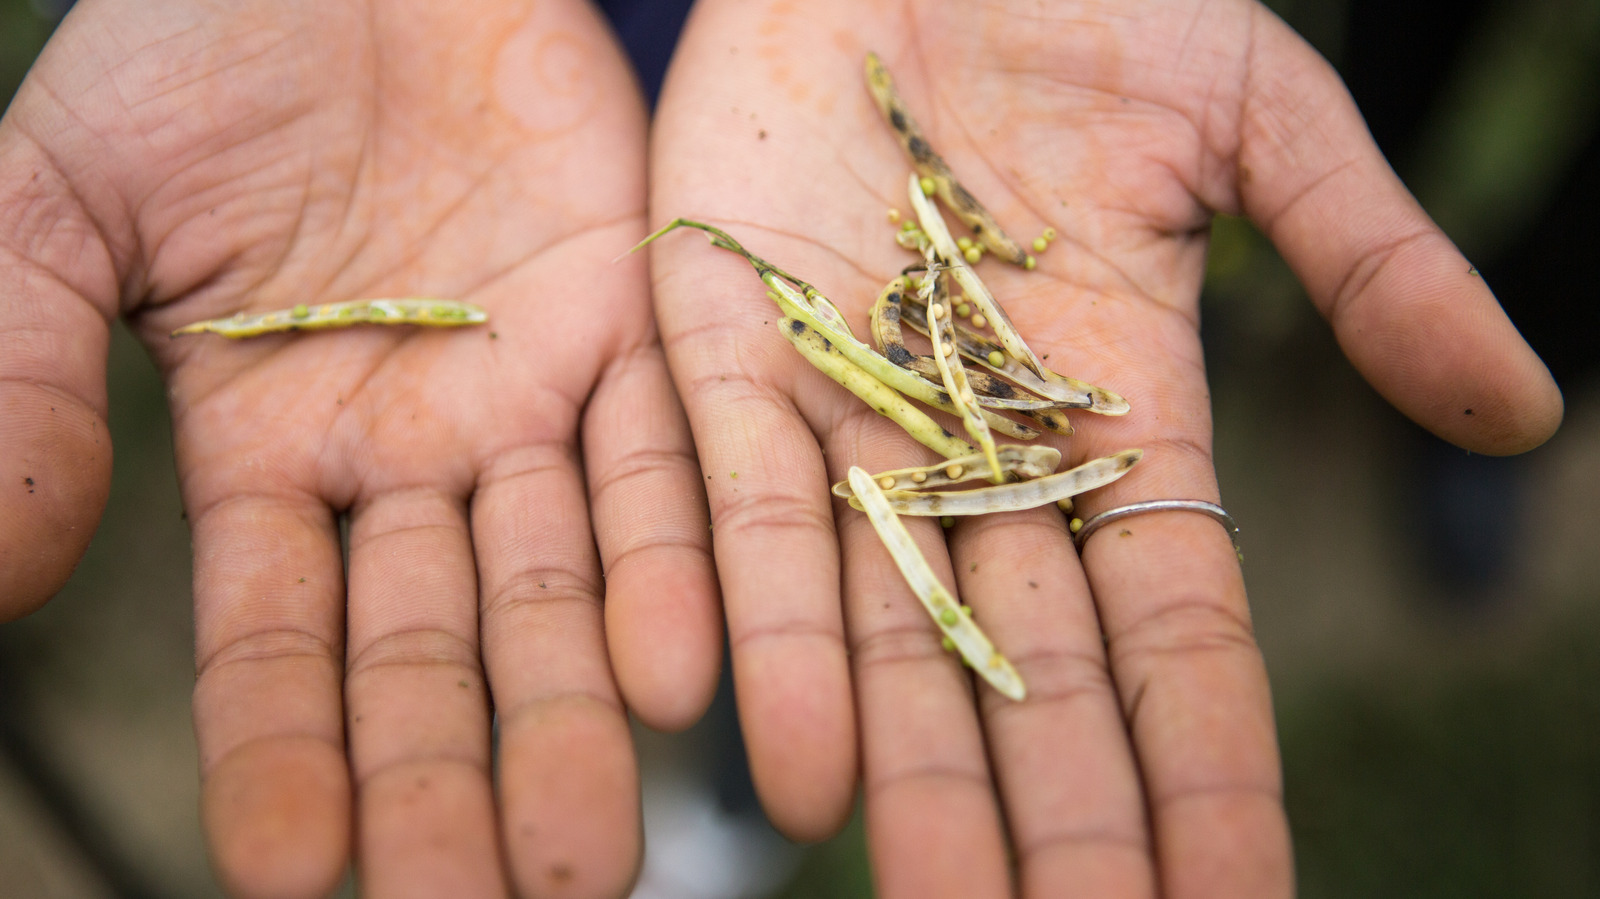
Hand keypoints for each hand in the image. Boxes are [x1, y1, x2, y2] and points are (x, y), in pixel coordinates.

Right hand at [0, 1, 717, 894]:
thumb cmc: (202, 49)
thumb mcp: (64, 202)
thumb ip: (19, 371)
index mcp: (269, 447)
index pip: (274, 641)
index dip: (282, 754)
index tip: (293, 882)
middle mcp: (412, 453)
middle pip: (434, 651)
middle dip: (449, 785)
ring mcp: (532, 398)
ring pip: (561, 588)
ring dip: (576, 718)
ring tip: (594, 853)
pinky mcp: (638, 325)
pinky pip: (666, 462)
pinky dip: (671, 565)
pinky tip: (678, 676)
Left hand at [648, 1, 1561, 895]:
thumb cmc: (1099, 2)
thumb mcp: (1256, 118)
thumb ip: (1363, 262)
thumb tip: (1522, 418)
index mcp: (1121, 410)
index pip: (1175, 629)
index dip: (1210, 768)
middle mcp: (977, 448)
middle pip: (1026, 665)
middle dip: (1055, 819)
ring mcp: (848, 409)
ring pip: (879, 623)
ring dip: (908, 768)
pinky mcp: (724, 346)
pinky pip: (738, 504)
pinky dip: (758, 622)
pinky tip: (781, 756)